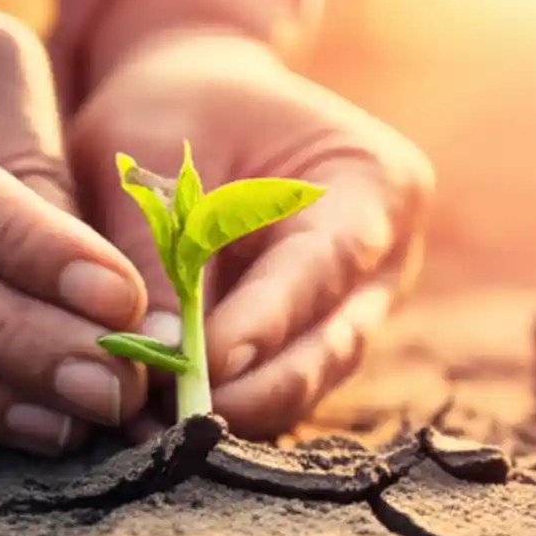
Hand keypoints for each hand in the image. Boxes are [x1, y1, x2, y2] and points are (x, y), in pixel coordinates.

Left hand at [72, 32, 433, 438]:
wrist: (194, 108)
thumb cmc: (174, 114)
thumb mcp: (150, 159)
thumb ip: (158, 253)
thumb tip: (160, 362)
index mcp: (374, 183)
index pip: (322, 264)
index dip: (266, 322)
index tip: (205, 367)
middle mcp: (385, 259)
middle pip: (332, 344)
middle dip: (255, 388)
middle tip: (174, 420)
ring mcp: (360, 309)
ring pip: (307, 381)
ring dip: (237, 409)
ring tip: (157, 427)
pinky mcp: (319, 344)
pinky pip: (280, 389)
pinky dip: (230, 407)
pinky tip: (167, 425)